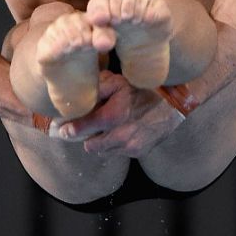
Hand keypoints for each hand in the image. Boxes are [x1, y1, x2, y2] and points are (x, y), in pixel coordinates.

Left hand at [57, 71, 184, 157]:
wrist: (173, 104)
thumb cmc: (144, 89)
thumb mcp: (118, 82)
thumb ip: (96, 89)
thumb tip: (77, 98)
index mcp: (113, 116)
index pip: (82, 129)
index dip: (70, 129)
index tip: (63, 129)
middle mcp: (120, 136)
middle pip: (89, 145)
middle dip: (87, 136)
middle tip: (89, 126)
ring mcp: (130, 147)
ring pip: (103, 151)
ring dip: (101, 142)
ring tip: (108, 127)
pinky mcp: (138, 152)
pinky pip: (117, 153)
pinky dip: (116, 145)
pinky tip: (122, 131)